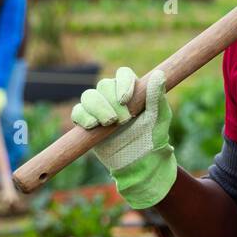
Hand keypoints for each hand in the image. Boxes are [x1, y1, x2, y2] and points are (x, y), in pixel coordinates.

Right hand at [71, 67, 175, 209]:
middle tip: (123, 120)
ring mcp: (99, 108)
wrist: (140, 161)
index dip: (122, 83)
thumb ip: (157, 96)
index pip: (123, 74)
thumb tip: (159, 75)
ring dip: (97, 108)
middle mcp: (114, 96)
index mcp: (132, 90)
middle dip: (111, 102)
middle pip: (104, 85)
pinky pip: (78, 112)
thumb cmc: (153, 137)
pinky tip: (92, 126)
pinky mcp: (88, 122)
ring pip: (88, 96)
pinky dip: (83, 117)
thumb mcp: (159, 117)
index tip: (125, 100)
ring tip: (109, 123)